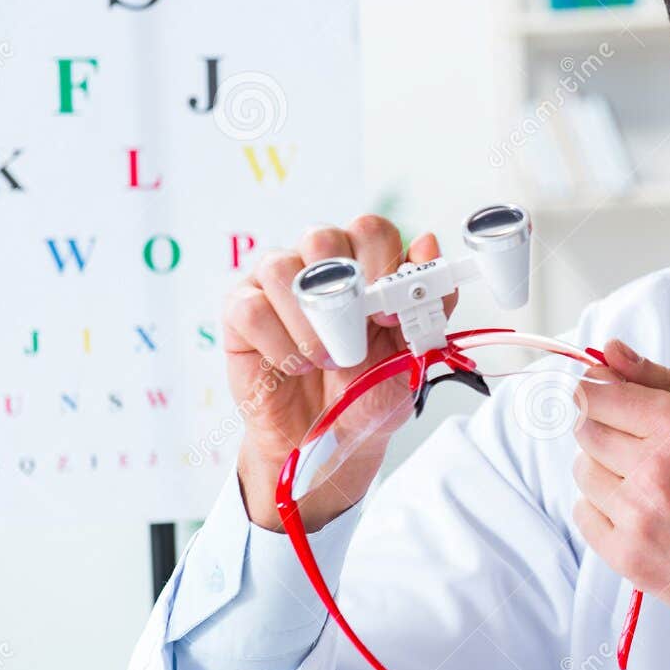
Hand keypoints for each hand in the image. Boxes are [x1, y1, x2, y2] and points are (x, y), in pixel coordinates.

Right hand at [222, 215, 456, 532]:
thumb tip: (428, 242)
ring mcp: (274, 283)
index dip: (382, 265)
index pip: (370, 230)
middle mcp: (316, 264)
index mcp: (363, 264)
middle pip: (321, 238)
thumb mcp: (413, 352)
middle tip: (354, 340)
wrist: (328, 438)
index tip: (389, 314)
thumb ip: (430, 299)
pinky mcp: (239, 311)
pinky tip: (295, 366)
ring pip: (281, 269)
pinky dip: (279, 343)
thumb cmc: (368, 390)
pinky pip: (251, 309)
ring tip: (326, 361)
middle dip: (343, 294)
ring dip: (309, 323)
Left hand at [571, 339, 669, 638]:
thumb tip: (611, 351)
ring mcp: (640, 517)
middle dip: (605, 426)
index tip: (608, 396)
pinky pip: (583, 516)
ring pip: (583, 472)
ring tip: (649, 478)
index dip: (599, 390)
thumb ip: (666, 379)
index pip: (598, 394)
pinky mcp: (631, 558)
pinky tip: (641, 508)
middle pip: (585, 429)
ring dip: (606, 467)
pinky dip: (603, 507)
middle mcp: (656, 469)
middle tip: (641, 440)